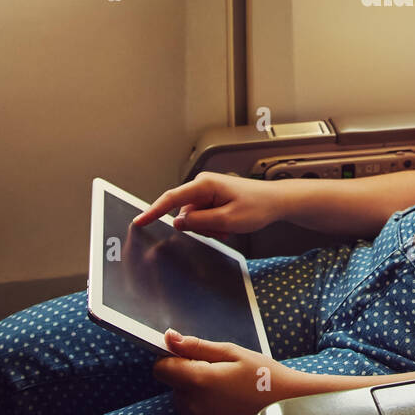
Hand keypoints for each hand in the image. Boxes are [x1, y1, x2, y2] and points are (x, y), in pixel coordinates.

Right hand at [132, 172, 279, 237]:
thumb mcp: (227, 220)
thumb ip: (199, 222)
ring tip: (229, 226)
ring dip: (209, 227)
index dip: (153, 211)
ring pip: (194, 218)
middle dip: (200, 227)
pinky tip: (229, 225)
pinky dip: (213, 225)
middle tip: (223, 229)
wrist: (275, 201)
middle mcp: (202, 185)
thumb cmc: (257, 207)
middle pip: (185, 214)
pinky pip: (203, 217)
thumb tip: (177, 222)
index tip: (139, 221)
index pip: (171, 199)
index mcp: (204, 185)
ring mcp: (207, 191)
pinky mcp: (212, 198)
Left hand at [153, 330, 299, 414]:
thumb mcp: (234, 353)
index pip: (161, 368)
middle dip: (190, 372)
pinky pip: (194, 409)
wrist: (285, 408)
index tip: (191, 354)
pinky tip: (228, 398)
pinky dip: (205, 402)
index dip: (173, 358)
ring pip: (183, 396)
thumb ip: (198, 346)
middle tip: (221, 369)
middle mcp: (192, 404)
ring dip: (197, 388)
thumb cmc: (264, 377)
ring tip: (228, 385)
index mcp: (198, 381)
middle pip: (173, 382)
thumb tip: (170, 337)